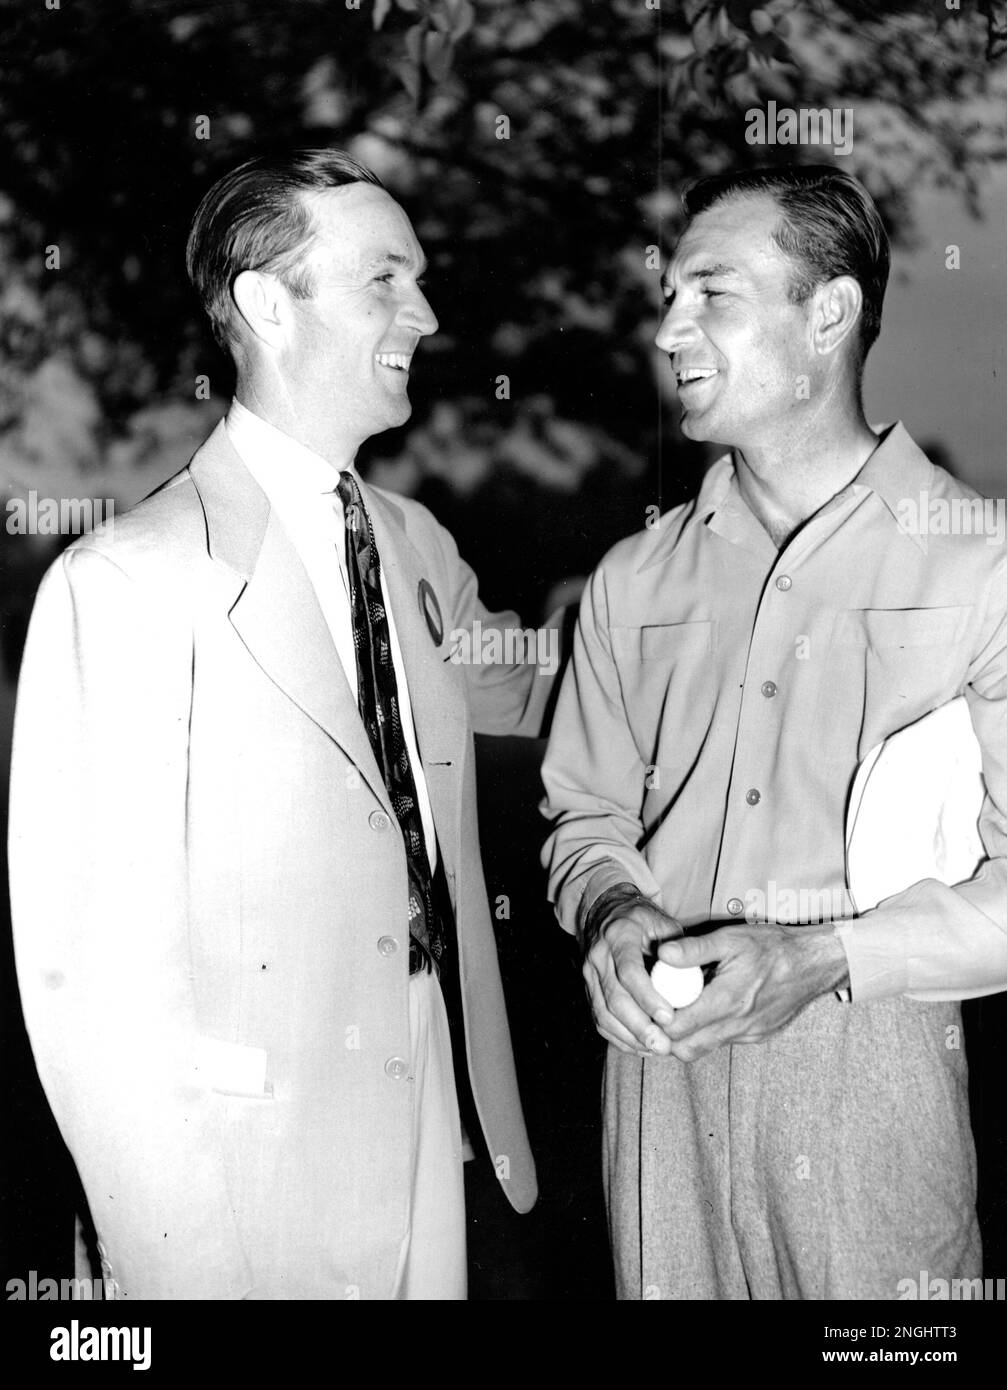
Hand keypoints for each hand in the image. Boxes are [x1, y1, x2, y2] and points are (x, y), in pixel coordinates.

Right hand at [581, 886, 685, 1056]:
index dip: (647, 996)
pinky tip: (641, 1047)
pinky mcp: (588, 991)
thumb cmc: (640, 919)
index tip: (669, 1017)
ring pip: (604, 1014)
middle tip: (664, 1045)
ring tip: (656, 1050)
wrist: (605, 913)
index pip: (629, 971)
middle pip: (614, 998)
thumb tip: (697, 974)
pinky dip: (620, 1038)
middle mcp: (598, 957)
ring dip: (630, 1037)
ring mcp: (589, 975)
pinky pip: (600, 1020)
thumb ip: (679, 945)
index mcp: (619, 936)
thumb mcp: (661, 920)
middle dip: (640, 1026)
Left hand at [655, 922, 849, 1061]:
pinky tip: (706, 1010)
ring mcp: (749, 1034)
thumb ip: (694, 949)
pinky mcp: (758, 1036)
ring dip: (687, 1036)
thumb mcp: (730, 939)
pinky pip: (724, 1041)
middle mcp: (738, 1025)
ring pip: (704, 1048)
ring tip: (676, 1011)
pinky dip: (709, 1032)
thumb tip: (662, 954)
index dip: (656, 1022)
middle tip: (654, 1016)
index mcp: (727, 1001)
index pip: (678, 1029)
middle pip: (686, 1049)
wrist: (814, 963)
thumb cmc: (771, 946)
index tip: (646, 1007)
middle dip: (666, 1037)